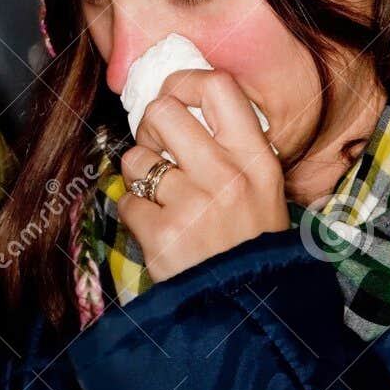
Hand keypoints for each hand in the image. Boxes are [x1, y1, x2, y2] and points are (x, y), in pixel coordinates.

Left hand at [119, 68, 287, 281]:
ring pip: (135, 158)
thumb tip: (181, 102)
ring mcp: (192, 204)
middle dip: (150, 128)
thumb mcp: (263, 188)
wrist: (248, 306)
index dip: (185, 82)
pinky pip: (127, 201)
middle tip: (161, 151)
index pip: (218, 86)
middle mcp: (226, 175)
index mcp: (256, 158)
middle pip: (162, 111)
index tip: (176, 97)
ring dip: (140, 175)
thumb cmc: (251, 241)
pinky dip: (137, 214)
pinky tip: (161, 229)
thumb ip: (230, 147)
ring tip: (163, 197)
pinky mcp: (162, 233)